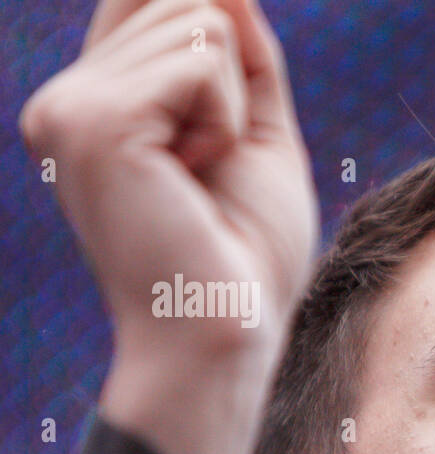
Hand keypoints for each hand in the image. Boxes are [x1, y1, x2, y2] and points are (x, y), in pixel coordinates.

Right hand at [20, 0, 319, 453]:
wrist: (225, 329)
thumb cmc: (245, 252)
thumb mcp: (255, 133)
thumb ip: (241, 55)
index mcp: (97, 104)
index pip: (152, 1)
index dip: (210, 26)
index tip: (223, 81)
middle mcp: (69, 98)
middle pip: (182, 0)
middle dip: (230, 81)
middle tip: (209, 167)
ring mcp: (71, 106)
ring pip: (196, 19)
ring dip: (230, 106)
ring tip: (200, 177)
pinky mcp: (93, 120)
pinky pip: (200, 57)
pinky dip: (226, 119)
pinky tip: (195, 175)